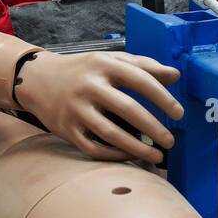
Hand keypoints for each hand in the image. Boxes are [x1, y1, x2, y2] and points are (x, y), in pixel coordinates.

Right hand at [15, 49, 182, 163]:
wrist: (37, 79)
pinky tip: (131, 157)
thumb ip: (144, 66)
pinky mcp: (66, 130)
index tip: (179, 114)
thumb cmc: (84, 70)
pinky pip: (94, 148)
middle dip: (154, 128)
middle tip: (171, 141)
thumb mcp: (111, 60)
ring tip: (157, 155)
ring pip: (111, 133)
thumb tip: (176, 76)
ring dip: (137, 148)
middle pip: (128, 109)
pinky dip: (115, 155)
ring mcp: (76, 109)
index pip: (140, 80)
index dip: (163, 98)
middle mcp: (89, 86)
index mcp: (104, 65)